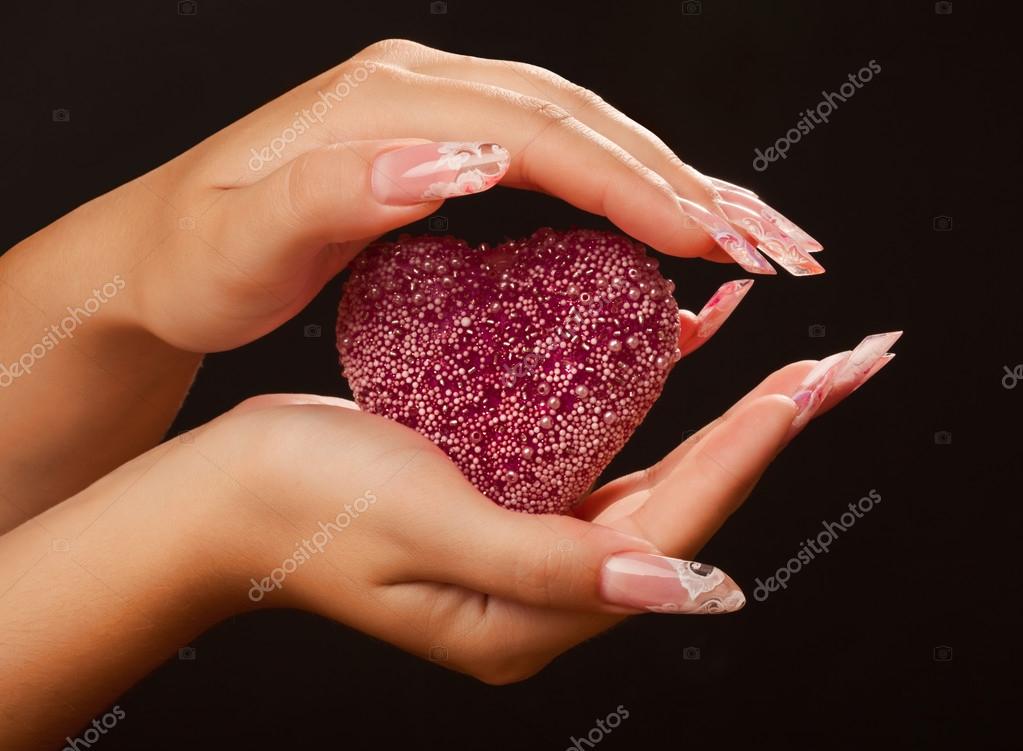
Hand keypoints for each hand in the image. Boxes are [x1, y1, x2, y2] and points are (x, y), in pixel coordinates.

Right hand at [0, 337, 894, 750]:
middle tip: (837, 370)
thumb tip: (683, 585)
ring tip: (791, 367)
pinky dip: (656, 410)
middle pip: (684, 508)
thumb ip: (552, 563)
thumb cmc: (303, 504)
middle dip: (761, 437)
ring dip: (723, 422)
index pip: (669, 529)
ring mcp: (532, 550)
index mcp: (532, 615)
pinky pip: (605, 458)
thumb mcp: (426, 529)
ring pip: (656, 481)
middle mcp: (547, 593)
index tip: (807, 384)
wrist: (223, 494)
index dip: (742, 453)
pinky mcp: (512, 505)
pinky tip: (689, 359)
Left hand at [61, 39, 822, 353]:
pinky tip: (664, 221)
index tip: (714, 241)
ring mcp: (437, 109)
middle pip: (586, 123)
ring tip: (750, 233)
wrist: (156, 257)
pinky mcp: (441, 142)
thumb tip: (466, 161)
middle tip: (775, 243)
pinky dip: (624, 188)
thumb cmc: (198, 260)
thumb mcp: (249, 238)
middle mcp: (424, 88)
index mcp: (389, 101)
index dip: (637, 186)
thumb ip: (346, 193)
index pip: (544, 135)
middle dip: (688, 183)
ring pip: (585, 133)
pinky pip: (557, 156)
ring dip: (674, 182)